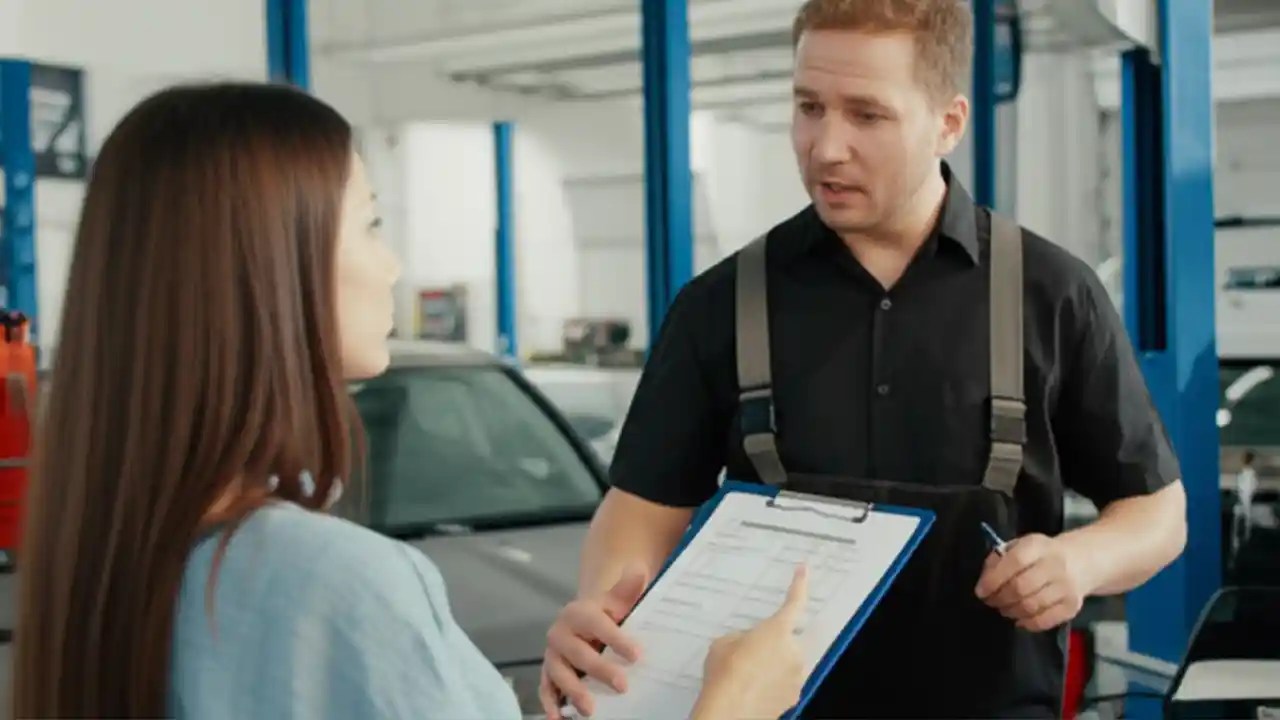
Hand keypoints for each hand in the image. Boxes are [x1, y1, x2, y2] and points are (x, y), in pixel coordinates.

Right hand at [540, 566, 648, 719]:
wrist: (584, 622)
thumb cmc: (606, 613)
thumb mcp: (617, 600)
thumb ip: (628, 587)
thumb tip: (638, 569)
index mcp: (578, 613)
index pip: (597, 625)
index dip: (616, 639)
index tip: (637, 654)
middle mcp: (559, 633)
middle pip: (579, 654)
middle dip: (600, 670)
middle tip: (623, 685)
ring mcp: (552, 656)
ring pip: (560, 674)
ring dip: (574, 692)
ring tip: (591, 710)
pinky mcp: (548, 674)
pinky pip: (546, 690)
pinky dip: (550, 705)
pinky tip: (558, 719)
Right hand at [692, 565, 808, 719]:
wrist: (730, 711)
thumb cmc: (725, 673)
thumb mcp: (724, 644)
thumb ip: (742, 637)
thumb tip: (746, 644)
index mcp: (777, 630)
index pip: (794, 602)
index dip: (799, 584)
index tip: (804, 570)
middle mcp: (793, 651)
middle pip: (787, 639)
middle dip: (771, 643)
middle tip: (748, 654)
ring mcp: (796, 676)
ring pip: (787, 662)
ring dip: (772, 665)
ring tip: (746, 675)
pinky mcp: (793, 696)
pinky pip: (785, 682)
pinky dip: (772, 684)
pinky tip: (753, 689)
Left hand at [974, 533, 1091, 631]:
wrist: (1080, 561)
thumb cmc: (1041, 555)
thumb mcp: (1020, 546)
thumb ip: (999, 559)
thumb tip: (984, 581)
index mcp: (1037, 546)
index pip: (1014, 562)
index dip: (993, 579)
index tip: (981, 591)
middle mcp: (1054, 565)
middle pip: (1021, 587)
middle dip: (1000, 598)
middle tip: (991, 602)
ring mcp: (1065, 587)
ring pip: (1031, 606)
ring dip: (1011, 611)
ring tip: (1004, 609)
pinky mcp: (1072, 606)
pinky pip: (1045, 621)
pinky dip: (1028, 623)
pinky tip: (1020, 619)